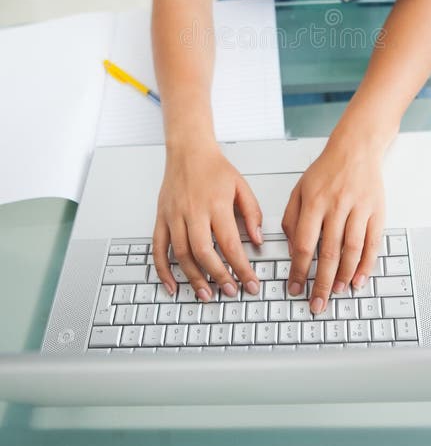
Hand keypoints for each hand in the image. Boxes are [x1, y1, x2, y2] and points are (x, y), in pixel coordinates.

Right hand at [153, 144, 262, 300]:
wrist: (188, 151)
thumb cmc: (215, 168)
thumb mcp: (241, 186)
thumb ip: (252, 213)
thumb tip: (257, 240)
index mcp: (216, 204)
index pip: (230, 243)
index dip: (241, 268)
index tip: (250, 283)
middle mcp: (193, 211)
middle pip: (204, 252)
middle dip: (218, 277)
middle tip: (230, 292)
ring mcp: (174, 216)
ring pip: (181, 254)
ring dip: (194, 278)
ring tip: (206, 294)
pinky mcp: (161, 218)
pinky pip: (158, 248)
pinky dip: (163, 270)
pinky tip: (172, 285)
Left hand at [281, 137, 386, 313]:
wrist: (357, 148)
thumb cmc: (326, 170)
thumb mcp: (299, 189)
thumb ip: (291, 217)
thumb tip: (290, 247)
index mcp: (314, 202)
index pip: (303, 244)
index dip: (297, 270)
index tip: (294, 287)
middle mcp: (336, 206)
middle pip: (327, 253)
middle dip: (320, 283)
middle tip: (316, 304)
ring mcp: (358, 210)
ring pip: (350, 251)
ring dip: (342, 276)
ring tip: (335, 293)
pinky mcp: (376, 212)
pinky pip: (372, 244)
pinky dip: (366, 265)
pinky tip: (358, 279)